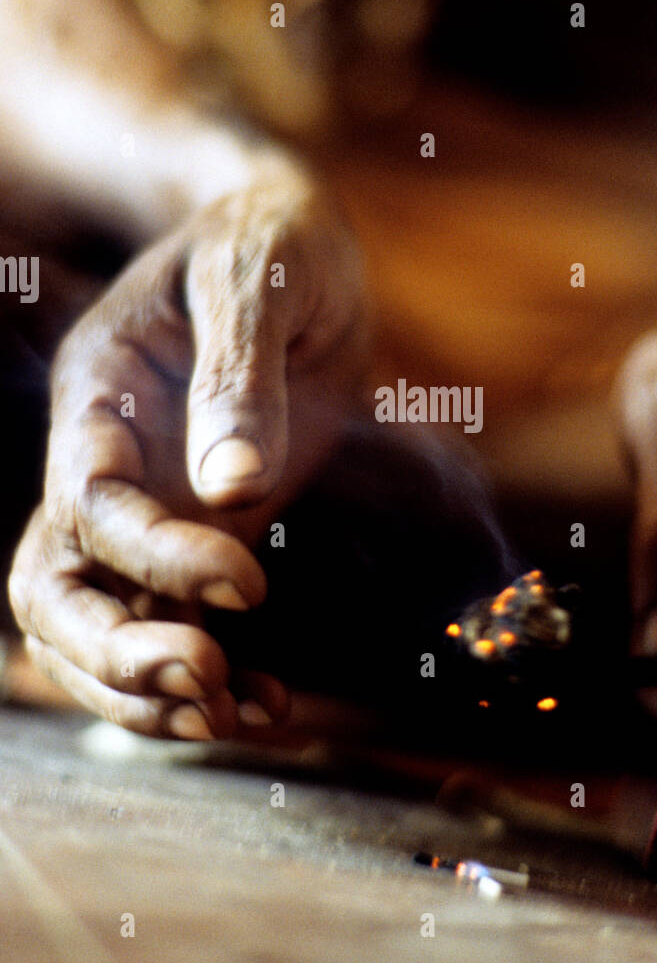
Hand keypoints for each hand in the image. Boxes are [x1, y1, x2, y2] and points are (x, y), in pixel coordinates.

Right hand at [8, 171, 366, 737]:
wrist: (298, 249)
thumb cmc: (271, 245)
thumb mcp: (257, 281)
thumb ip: (240, 375)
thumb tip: (229, 488)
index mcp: (99, 400)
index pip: (89, 507)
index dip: (155, 558)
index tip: (248, 582)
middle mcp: (107, 467)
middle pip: (53, 592)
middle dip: (118, 656)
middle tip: (213, 687)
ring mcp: (149, 511)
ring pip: (97, 629)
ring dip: (151, 694)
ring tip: (243, 717)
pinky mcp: (201, 539)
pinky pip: (173, 628)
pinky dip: (212, 680)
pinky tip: (275, 703)